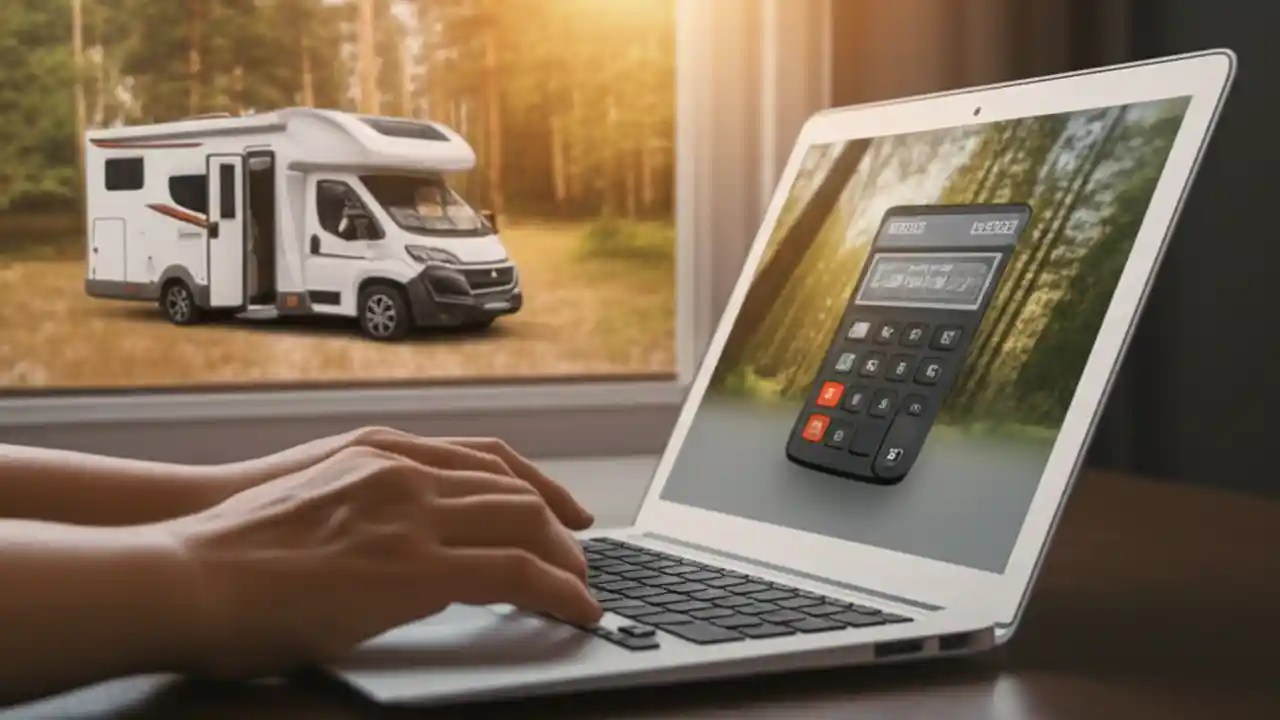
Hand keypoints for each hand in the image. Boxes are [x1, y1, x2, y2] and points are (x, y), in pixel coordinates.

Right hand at [167, 445, 601, 677]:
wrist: (191, 569)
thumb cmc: (234, 543)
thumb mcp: (312, 495)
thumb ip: (363, 502)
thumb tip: (389, 536)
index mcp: (384, 453)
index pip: (488, 457)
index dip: (536, 483)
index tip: (563, 507)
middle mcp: (408, 473)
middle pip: (515, 488)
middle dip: (559, 523)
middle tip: (580, 554)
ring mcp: (414, 517)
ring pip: (525, 523)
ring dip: (565, 557)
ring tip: (582, 587)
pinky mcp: (417, 568)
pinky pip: (516, 572)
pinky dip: (559, 589)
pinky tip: (575, 609)